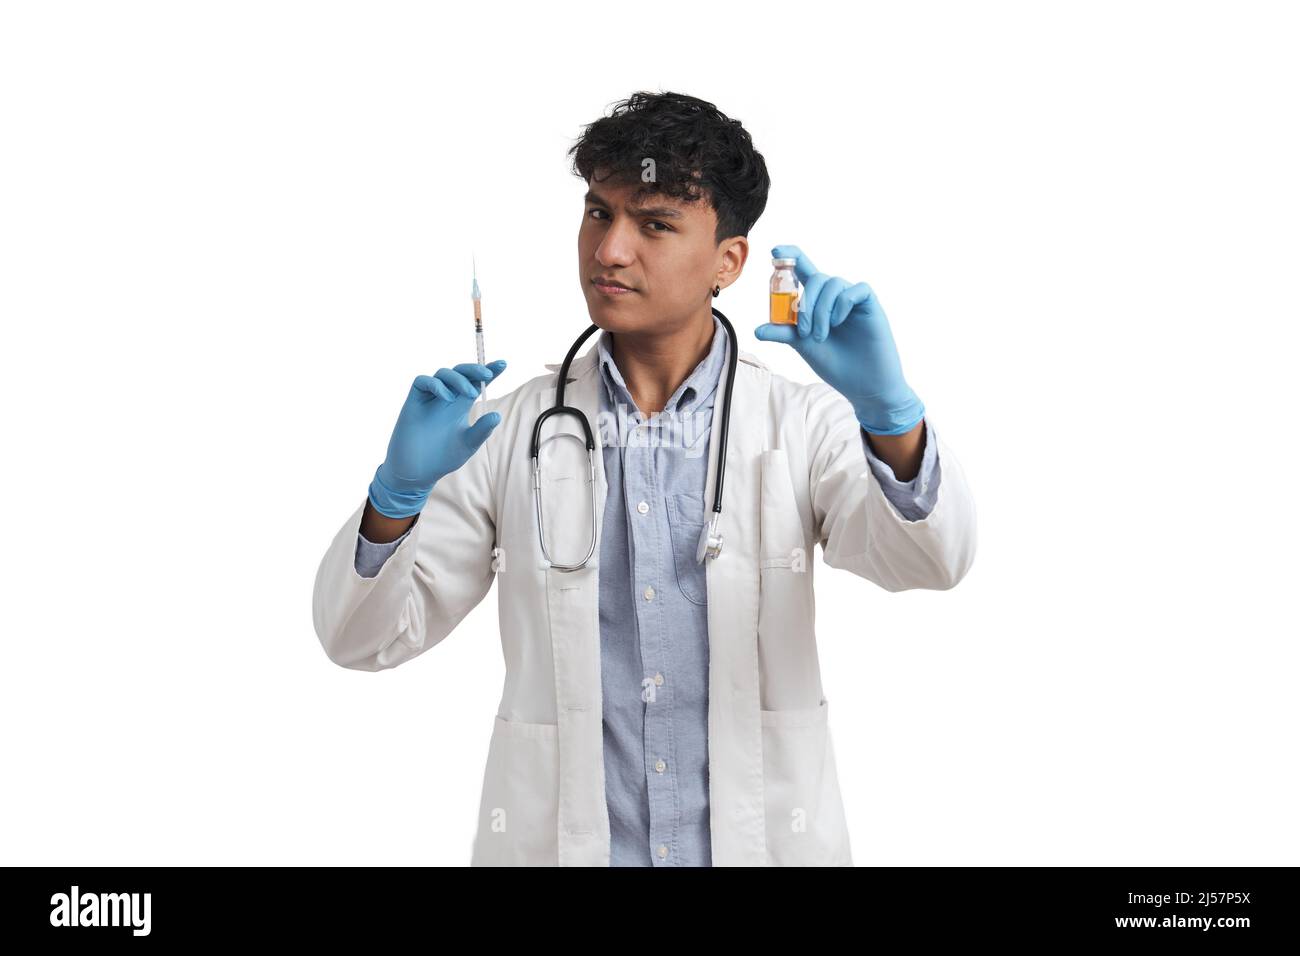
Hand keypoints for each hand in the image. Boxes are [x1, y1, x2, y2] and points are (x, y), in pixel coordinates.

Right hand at [368, 360, 508, 517]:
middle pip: (461, 373)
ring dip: (459, 379)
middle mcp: (446, 398)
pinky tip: (447, 398)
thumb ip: (481, 430)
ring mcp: (429, 398)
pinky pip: (422, 381)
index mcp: (461, 406)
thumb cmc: (442, 459)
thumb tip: (497, 415)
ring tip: (470, 394)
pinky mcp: (413, 401)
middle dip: (475, 369)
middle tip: (488, 374)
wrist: (417, 472)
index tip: (503, 363)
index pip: (476, 383)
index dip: (489, 371)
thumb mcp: (467, 444)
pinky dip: (436, 384)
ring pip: (443, 373)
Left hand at [755, 245, 923, 435]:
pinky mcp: (870, 306)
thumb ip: (784, 333)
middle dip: (805, 303)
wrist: (862, 386)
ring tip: (820, 336)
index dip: (790, 256)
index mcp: (818, 302)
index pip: (804, 270)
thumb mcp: (803, 346)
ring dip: (820, 309)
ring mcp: (853, 301)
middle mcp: (835, 297)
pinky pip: (856, 290)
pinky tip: (837, 323)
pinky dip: (841, 304)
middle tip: (803, 332)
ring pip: (833, 283)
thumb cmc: (836, 365)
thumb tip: (756, 330)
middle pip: (816, 278)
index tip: (774, 251)